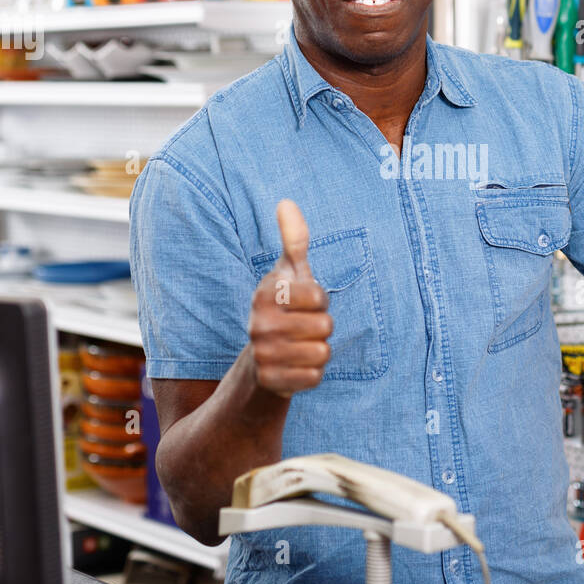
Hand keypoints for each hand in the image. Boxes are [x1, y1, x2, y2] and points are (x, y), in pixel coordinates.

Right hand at [248, 199, 331, 397]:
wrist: (264, 356)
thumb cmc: (286, 306)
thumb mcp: (291, 272)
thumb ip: (294, 239)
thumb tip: (286, 202)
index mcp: (265, 293)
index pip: (319, 297)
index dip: (321, 300)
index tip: (306, 302)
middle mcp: (258, 324)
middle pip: (325, 326)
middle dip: (321, 327)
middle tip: (302, 327)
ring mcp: (262, 354)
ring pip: (322, 352)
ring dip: (319, 350)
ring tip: (300, 345)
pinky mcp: (270, 381)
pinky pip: (315, 377)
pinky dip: (312, 373)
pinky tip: (296, 366)